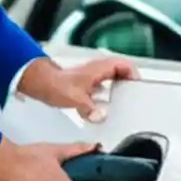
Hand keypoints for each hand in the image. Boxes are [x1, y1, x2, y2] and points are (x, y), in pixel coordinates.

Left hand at [18, 56, 138, 121]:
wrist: (40, 82)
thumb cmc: (55, 84)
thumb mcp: (75, 98)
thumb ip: (88, 108)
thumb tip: (100, 116)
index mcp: (98, 68)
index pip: (123, 64)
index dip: (134, 73)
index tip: (139, 84)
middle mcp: (96, 70)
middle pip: (120, 71)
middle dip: (128, 81)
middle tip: (134, 93)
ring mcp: (91, 76)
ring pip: (111, 78)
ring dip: (118, 87)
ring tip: (123, 101)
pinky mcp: (85, 83)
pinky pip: (102, 86)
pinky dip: (107, 94)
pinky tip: (104, 107)